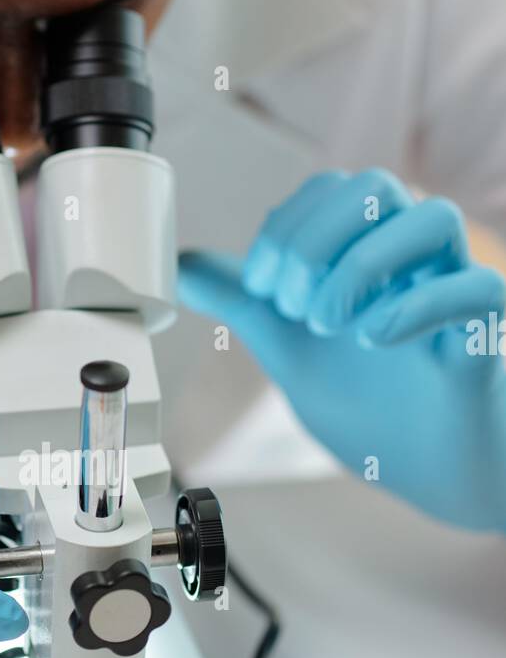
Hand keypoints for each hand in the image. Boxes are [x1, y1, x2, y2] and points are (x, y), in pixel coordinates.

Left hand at [179, 169, 505, 532]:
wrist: (430, 471)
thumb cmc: (374, 405)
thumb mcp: (291, 350)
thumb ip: (245, 304)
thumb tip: (182, 265)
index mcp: (372, 250)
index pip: (331, 190)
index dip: (285, 227)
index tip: (257, 288)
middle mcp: (417, 259)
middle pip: (377, 186)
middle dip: (316, 238)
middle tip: (290, 305)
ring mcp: (456, 289)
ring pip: (433, 219)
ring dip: (363, 263)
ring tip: (328, 324)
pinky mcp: (487, 333)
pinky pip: (476, 288)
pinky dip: (418, 305)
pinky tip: (374, 338)